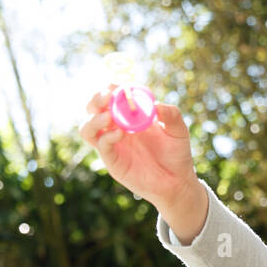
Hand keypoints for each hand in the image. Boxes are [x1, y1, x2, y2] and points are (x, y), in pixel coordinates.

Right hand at [79, 85, 199, 210]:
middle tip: (108, 96)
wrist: (178, 181)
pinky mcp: (113, 161)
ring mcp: (112, 145)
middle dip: (96, 99)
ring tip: (109, 116)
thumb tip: (155, 105)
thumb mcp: (178, 130)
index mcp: (129, 116)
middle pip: (92, 109)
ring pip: (87, 128)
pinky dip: (107, 136)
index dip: (110, 89)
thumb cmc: (176, 153)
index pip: (110, 97)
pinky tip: (120, 133)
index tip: (117, 86)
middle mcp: (116, 128)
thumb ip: (170, 114)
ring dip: (95, 119)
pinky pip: (101, 145)